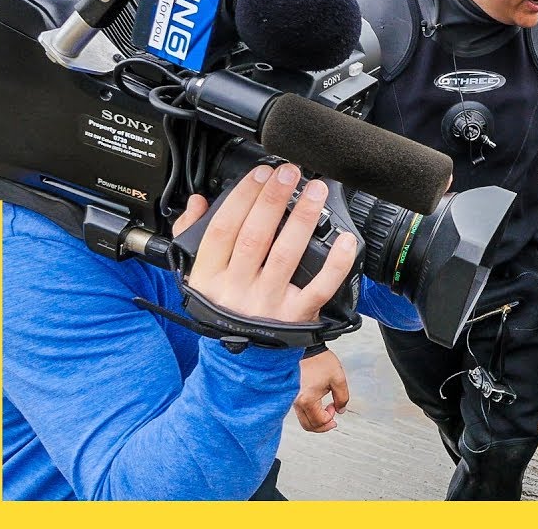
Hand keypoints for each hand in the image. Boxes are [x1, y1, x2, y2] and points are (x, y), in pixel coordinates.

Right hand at [180, 163, 357, 322]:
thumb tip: (199, 202)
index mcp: (210, 276)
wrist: (240, 364)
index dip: (242, 197)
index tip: (260, 174)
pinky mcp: (297, 316)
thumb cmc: (223, 313)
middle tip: (290, 172)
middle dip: (274, 199)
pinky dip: (336, 263)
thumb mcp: (197, 280)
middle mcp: (238, 289)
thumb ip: (193, 237)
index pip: (224, 228)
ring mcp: (268, 303)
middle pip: (257, 235)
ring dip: (303, 219)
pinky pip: (320, 287)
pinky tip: (344, 240)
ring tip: (315, 191)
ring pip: (287, 254)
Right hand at [294, 349, 348, 432]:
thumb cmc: (319, 360)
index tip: (335, 408)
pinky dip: (310, 414)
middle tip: (332, 419)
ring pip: (303, 420)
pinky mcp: (291, 396)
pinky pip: (300, 412)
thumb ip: (343, 397)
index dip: (330, 418)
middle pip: (308, 426)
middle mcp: (296, 402)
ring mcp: (292, 400)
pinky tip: (317, 406)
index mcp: (307, 399)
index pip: (319, 421)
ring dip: (316, 420)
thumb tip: (341, 410)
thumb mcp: (338, 378)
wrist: (305, 348)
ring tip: (327, 410)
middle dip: (323, 425)